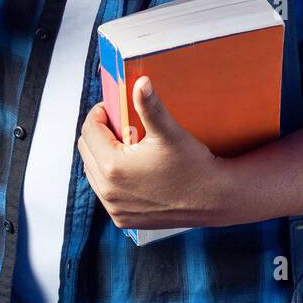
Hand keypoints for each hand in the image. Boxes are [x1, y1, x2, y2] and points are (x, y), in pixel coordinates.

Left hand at [76, 75, 236, 228]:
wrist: (215, 198)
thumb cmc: (194, 165)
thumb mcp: (169, 132)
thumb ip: (150, 106)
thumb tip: (140, 83)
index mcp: (113, 167)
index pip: (90, 130)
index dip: (100, 114)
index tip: (113, 109)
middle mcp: (108, 191)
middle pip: (86, 150)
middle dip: (100, 134)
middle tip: (121, 125)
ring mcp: (114, 208)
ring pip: (93, 171)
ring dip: (103, 155)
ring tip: (127, 145)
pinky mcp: (122, 219)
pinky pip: (104, 191)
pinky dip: (110, 177)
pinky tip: (131, 167)